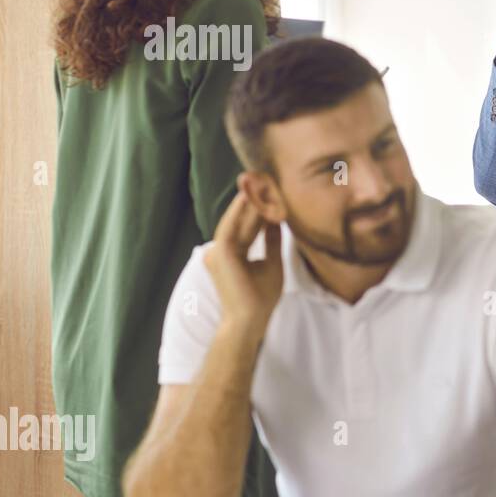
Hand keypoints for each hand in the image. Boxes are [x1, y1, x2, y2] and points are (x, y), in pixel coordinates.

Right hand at [202, 187, 282, 334]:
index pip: (248, 224)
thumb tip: (278, 219)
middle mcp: (222, 249)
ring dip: (247, 200)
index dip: (260, 207)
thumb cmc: (261, 297)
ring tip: (258, 180)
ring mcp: (218, 251)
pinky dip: (239, 212)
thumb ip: (271, 241)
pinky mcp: (220, 254)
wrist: (250, 320)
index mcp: (233, 252)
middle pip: (242, 219)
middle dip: (254, 198)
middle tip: (265, 176)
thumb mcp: (272, 263)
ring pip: (237, 220)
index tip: (273, 189)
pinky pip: (231, 227)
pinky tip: (249, 196)